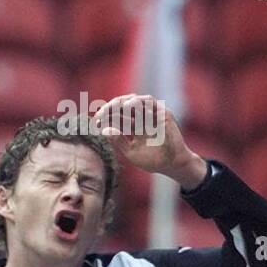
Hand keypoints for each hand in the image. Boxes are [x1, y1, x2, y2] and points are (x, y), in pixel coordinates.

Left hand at [92, 94, 207, 188]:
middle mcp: (141, 119)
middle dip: (110, 108)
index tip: (95, 122)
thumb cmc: (152, 160)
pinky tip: (127, 105)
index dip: (105, 117)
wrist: (171, 165)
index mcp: (132, 127)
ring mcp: (152, 115)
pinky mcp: (163, 113)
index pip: (116, 117)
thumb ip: (118, 141)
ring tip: (112, 108)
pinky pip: (150, 102)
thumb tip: (104, 130)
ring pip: (135, 101)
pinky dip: (138, 101)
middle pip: (123, 107)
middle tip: (100, 115)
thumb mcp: (130, 151)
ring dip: (122, 102)